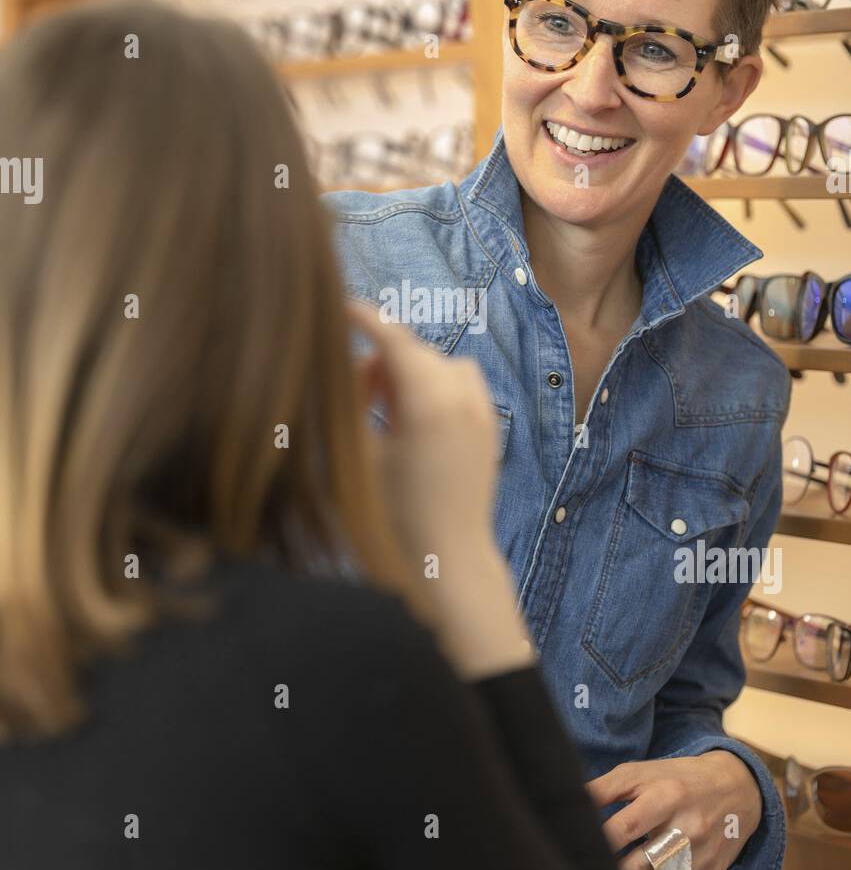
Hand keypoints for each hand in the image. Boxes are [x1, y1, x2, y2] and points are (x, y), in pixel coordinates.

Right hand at [346, 298, 533, 678]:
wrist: (448, 562)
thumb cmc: (393, 517)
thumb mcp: (359, 456)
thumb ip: (351, 402)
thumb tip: (345, 364)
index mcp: (430, 403)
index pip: (395, 341)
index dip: (366, 319)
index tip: (342, 308)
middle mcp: (464, 400)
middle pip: (417, 352)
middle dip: (383, 357)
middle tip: (353, 388)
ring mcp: (483, 414)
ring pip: (441, 365)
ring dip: (411, 371)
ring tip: (383, 407)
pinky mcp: (490, 429)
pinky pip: (461, 386)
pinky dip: (434, 387)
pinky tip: (410, 421)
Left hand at [586, 751, 762, 869]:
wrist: (736, 788)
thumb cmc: (679, 779)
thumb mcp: (642, 772)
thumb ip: (604, 787)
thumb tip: (570, 801)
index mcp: (665, 796)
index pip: (627, 826)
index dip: (600, 842)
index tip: (576, 851)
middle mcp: (686, 829)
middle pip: (643, 864)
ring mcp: (699, 858)